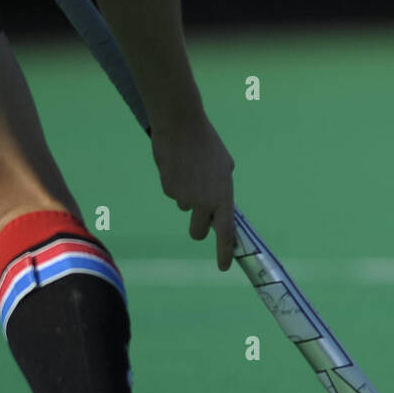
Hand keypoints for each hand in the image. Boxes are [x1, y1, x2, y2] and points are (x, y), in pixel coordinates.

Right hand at [152, 117, 236, 270]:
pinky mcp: (168, 189)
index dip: (224, 251)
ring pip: (185, 207)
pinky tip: (178, 165)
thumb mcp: (223, 166)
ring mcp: (184, 197)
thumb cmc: (207, 143)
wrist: (181, 126)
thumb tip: (218, 204)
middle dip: (198, 226)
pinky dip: (176, 183)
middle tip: (200, 208)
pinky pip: (173, 192)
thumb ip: (222, 187)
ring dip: (187, 196)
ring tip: (190, 171)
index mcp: (223, 195)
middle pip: (198, 231)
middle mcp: (204, 201)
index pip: (225, 231)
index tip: (224, 266)